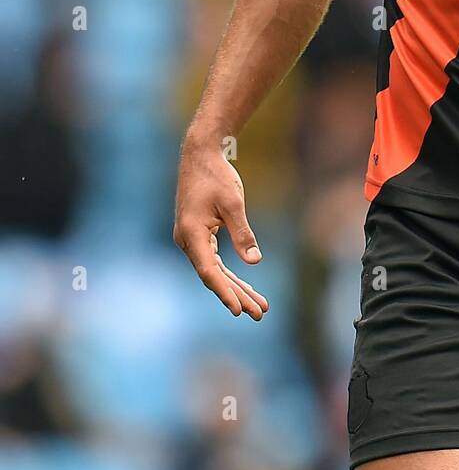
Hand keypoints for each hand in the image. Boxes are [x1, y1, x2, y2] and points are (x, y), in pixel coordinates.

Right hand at [173, 142, 268, 319]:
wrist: (200, 155)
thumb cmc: (216, 176)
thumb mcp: (233, 203)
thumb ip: (242, 233)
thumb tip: (254, 262)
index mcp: (192, 234)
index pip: (209, 271)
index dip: (224, 291)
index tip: (238, 309)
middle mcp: (187, 241)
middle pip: (213, 276)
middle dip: (237, 296)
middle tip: (260, 314)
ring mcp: (192, 240)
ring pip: (215, 271)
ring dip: (236, 288)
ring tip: (259, 307)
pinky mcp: (199, 236)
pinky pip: (214, 261)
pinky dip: (230, 274)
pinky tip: (245, 287)